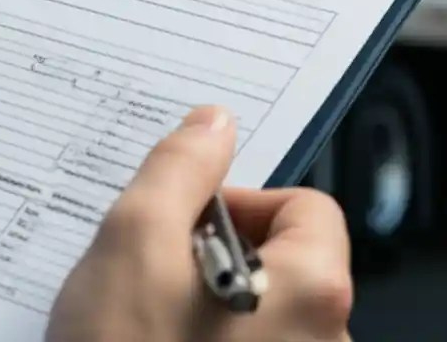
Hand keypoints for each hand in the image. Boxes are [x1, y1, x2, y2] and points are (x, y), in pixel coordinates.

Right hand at [47, 106, 353, 341]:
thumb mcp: (133, 240)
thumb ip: (178, 169)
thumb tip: (212, 125)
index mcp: (313, 294)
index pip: (307, 207)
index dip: (239, 200)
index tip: (182, 222)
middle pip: (284, 264)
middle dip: (212, 256)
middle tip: (150, 275)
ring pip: (258, 319)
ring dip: (202, 307)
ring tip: (142, 325)